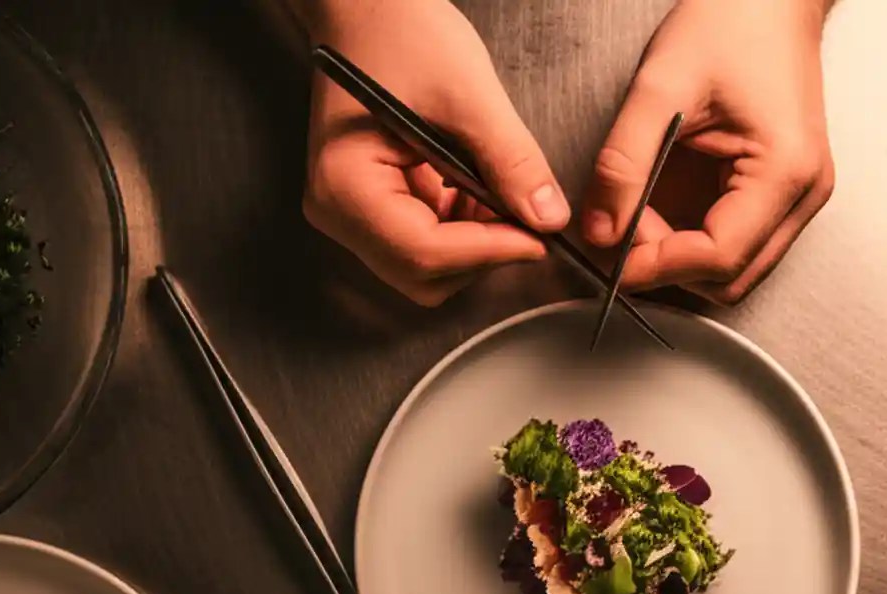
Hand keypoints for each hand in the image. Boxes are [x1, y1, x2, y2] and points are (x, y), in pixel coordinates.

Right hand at [300, 1, 569, 305]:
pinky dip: (466, 228)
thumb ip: (511, 160)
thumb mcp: (467, 93)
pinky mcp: (376, 209)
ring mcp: (355, 215)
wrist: (369, 7)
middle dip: (482, 251)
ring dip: (477, 241)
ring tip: (500, 189)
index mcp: (345, 186)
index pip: (425, 252)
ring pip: (430, 268)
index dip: (490, 251)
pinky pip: (429, 244)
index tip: (540, 237)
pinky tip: (479, 187)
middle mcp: (339, 212)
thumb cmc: (398, 31)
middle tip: (526, 214)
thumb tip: (547, 218)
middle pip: (424, 275)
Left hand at [581, 0, 833, 303]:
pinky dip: (697, 241)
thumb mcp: (660, 88)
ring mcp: (800, 197)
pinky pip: (741, 242)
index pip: (719, 256)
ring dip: (682, 258)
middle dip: (670, 266)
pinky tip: (667, 208)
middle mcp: (804, 194)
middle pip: (732, 278)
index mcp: (784, 170)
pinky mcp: (786, 192)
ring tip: (643, 213)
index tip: (613, 255)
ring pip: (737, 269)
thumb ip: (624, 163)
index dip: (659, 265)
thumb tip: (601, 229)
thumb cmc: (731, 22)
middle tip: (624, 229)